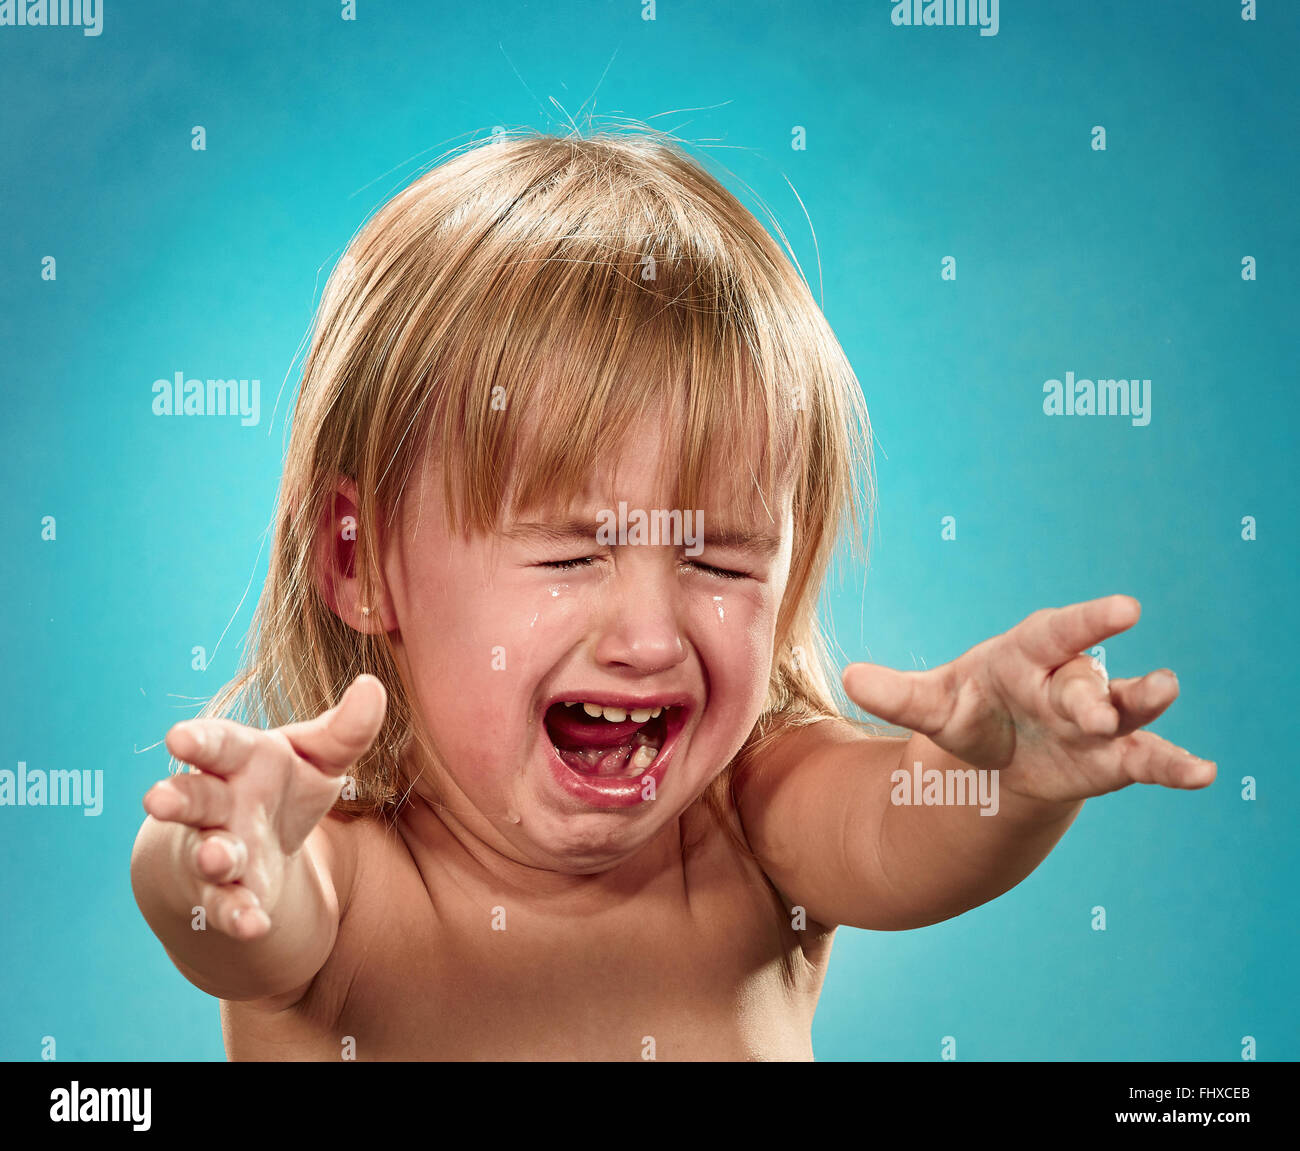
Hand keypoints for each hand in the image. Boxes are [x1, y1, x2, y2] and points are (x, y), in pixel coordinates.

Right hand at [142, 674, 386, 939]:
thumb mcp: (316, 757)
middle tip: (158, 800)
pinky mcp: (226, 896)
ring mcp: (216, 852)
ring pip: (206, 855)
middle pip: (193, 798)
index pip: (217, 745)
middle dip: (177, 798)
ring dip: (210, 858)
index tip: (180, 737)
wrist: (247, 850)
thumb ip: (344, 729)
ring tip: (217, 859)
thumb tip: (373, 686)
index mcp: (237, 759)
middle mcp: (217, 804)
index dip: (199, 741)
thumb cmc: (280, 787)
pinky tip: (254, 924)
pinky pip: (227, 906)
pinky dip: (238, 915)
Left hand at [841, 595, 1215, 802]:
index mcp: (1024, 656)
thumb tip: (851, 678)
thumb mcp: (933, 705)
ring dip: (1144, 706)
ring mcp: (1093, 722)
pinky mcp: (1110, 760)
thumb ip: (898, 694)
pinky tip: (1205, 774)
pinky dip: (1174, 766)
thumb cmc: (972, 712)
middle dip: (1093, 693)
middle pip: (1085, 682)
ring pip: (1126, 711)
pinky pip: (1146, 759)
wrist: (1000, 755)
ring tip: (1166, 694)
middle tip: (1096, 706)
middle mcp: (1066, 683)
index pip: (1057, 632)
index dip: (1089, 621)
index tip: (1126, 609)